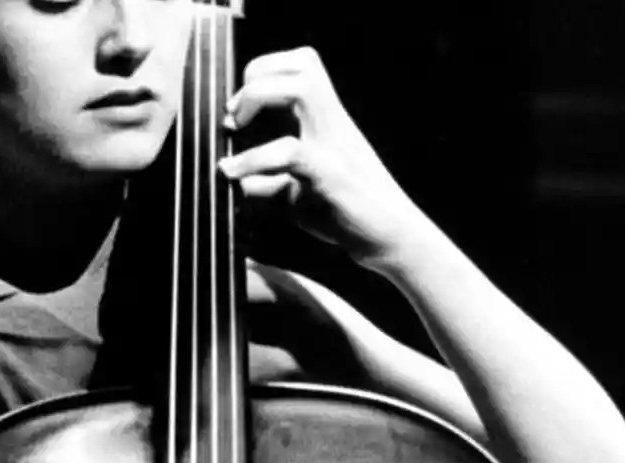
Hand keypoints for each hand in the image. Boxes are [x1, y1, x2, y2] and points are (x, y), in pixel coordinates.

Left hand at [219, 46, 439, 267]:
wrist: (391, 237)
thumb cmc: (345, 212)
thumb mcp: (296, 192)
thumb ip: (265, 181)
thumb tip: (233, 181)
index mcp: (326, 120)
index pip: (300, 64)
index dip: (262, 73)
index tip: (239, 110)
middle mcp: (332, 123)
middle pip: (303, 62)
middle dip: (257, 78)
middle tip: (236, 118)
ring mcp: (334, 145)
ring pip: (301, 89)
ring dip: (257, 99)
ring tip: (235, 130)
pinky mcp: (331, 175)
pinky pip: (290, 152)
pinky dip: (253, 159)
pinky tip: (234, 176)